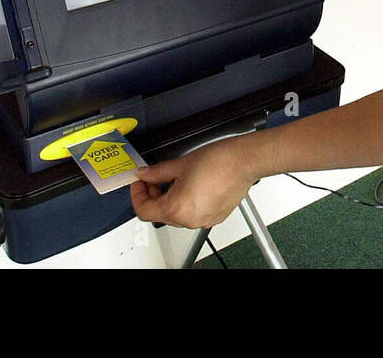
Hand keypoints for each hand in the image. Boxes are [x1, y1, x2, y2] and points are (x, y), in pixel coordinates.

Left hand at [130, 138, 258, 228]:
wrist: (244, 161)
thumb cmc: (219, 161)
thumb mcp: (180, 164)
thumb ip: (157, 172)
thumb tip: (145, 175)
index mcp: (177, 209)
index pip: (144, 211)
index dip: (137, 195)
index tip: (139, 183)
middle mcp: (190, 220)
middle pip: (160, 214)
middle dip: (154, 195)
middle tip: (153, 178)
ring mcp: (204, 220)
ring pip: (177, 215)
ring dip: (170, 199)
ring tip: (175, 179)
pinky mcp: (215, 217)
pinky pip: (193, 214)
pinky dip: (186, 202)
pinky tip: (190, 185)